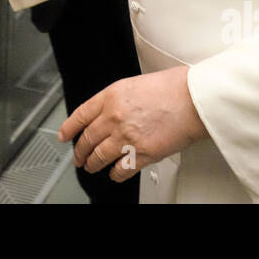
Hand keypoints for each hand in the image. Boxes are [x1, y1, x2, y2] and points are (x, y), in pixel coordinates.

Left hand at [60, 67, 205, 181]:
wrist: (193, 99)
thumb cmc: (173, 87)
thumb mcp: (136, 83)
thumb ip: (119, 98)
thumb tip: (112, 109)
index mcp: (111, 96)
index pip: (80, 115)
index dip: (69, 128)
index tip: (64, 136)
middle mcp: (114, 117)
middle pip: (87, 139)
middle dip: (80, 151)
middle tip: (78, 157)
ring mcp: (126, 137)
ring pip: (99, 156)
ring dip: (92, 164)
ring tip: (91, 167)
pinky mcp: (142, 154)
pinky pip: (120, 169)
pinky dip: (115, 174)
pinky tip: (114, 174)